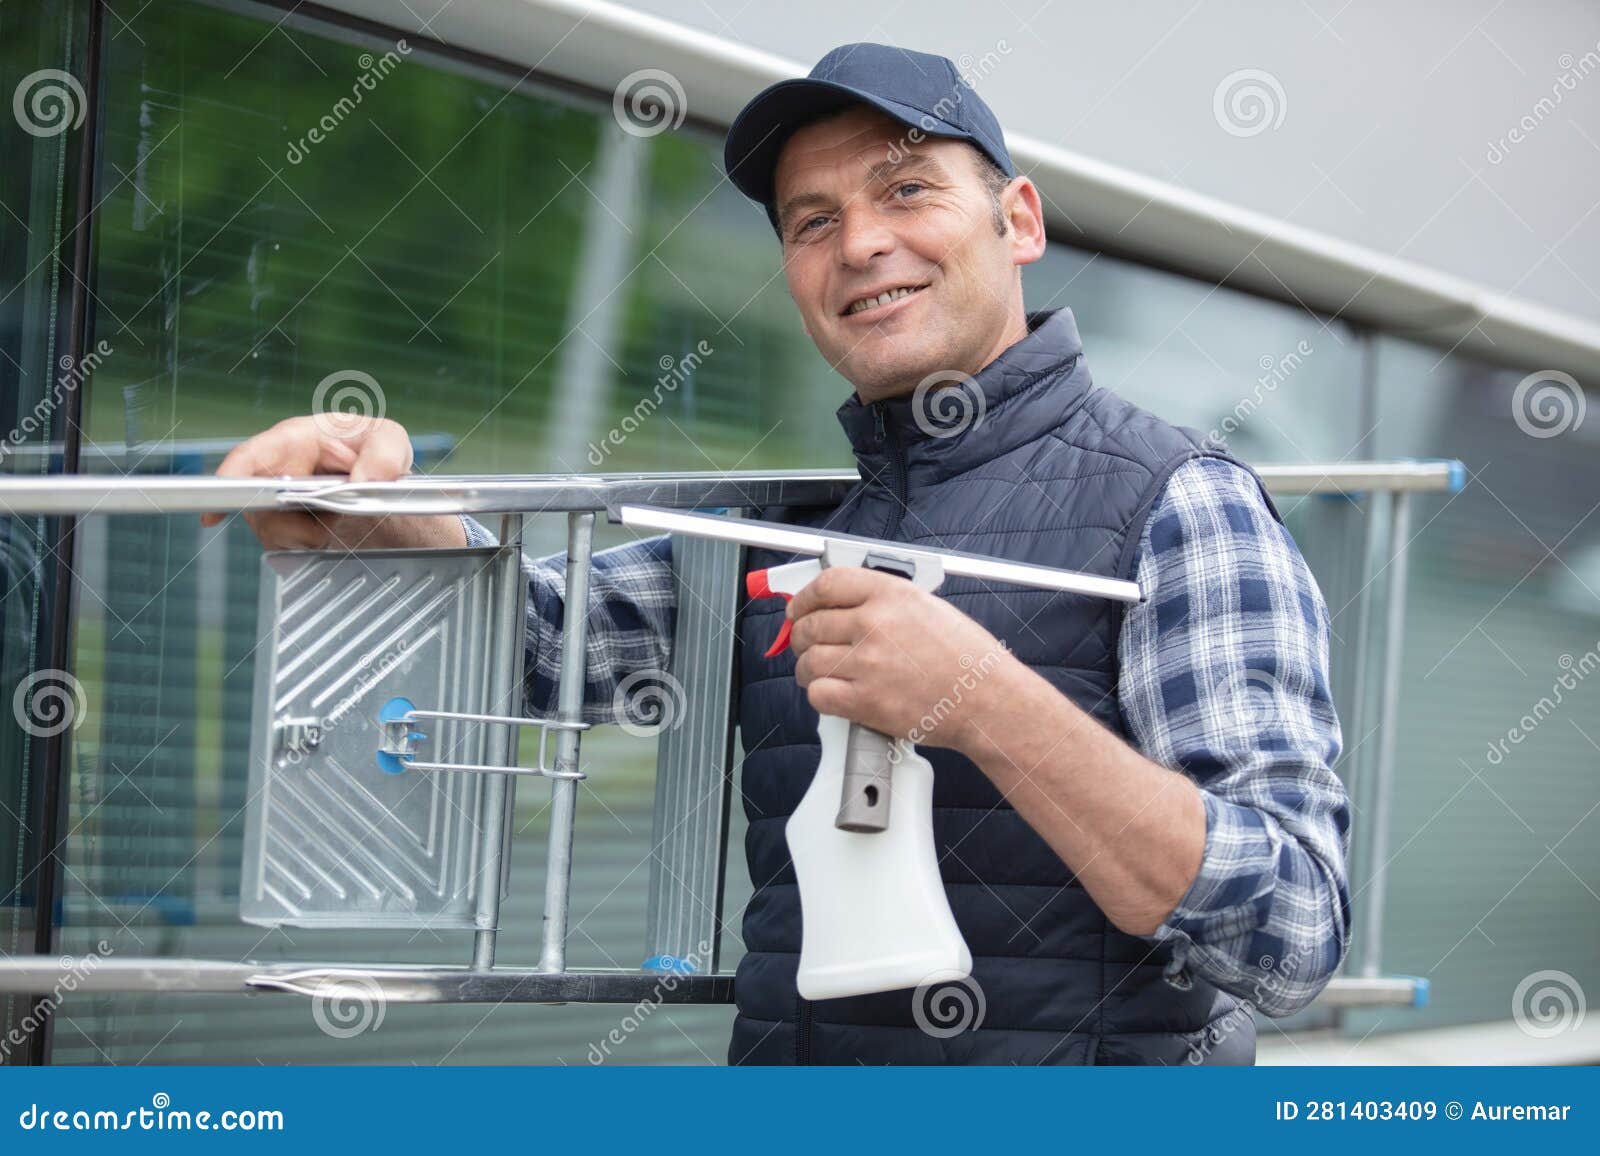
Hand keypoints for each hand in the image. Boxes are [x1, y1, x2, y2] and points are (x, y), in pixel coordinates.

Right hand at [199, 414, 465, 550]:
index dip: (228, 481)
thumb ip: (384, 454)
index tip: (214, 510)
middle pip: (256, 505)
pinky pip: (288, 548)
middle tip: (325, 526)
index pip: (248, 458)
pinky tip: (334, 536)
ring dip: (307, 537)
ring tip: (339, 522)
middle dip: (288, 523)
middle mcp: (278, 473)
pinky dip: (312, 548)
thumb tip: (365, 479)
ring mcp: (281, 504)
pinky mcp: (290, 530)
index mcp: (293, 441)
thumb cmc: (376, 451)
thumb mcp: (389, 440)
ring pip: (273, 532)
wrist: (387, 486)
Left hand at [786, 567, 1021, 753]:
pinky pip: (818, 694)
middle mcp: (875, 623)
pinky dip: (821, 695)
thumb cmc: (966, 657)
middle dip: (801, 636)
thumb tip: (843, 605)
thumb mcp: (927, 607)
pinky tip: (834, 693)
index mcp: (892, 594)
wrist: (987, 699)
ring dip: (808, 669)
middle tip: (805, 644)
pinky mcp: (865, 700)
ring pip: (809, 662)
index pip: (827, 584)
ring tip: (819, 673)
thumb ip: (883, 602)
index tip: (799, 608)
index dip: (804, 597)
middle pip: (811, 624)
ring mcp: (867, 662)